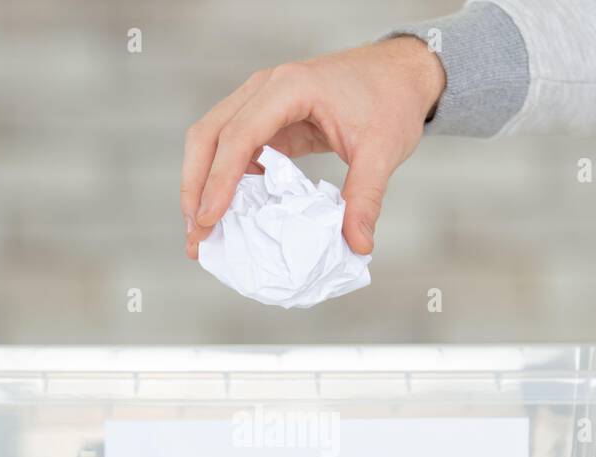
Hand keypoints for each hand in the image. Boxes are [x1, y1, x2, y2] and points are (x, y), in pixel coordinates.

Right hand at [181, 37, 445, 258]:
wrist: (400, 73)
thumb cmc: (391, 100)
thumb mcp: (383, 150)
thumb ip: (366, 198)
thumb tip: (357, 244)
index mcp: (289, 88)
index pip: (239, 135)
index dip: (220, 180)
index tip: (209, 219)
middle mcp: (264, 89)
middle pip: (208, 135)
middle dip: (195, 187)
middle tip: (196, 236)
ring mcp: (260, 101)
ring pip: (211, 140)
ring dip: (201, 184)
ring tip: (202, 231)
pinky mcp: (266, 119)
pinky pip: (232, 148)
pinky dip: (222, 180)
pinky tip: (228, 213)